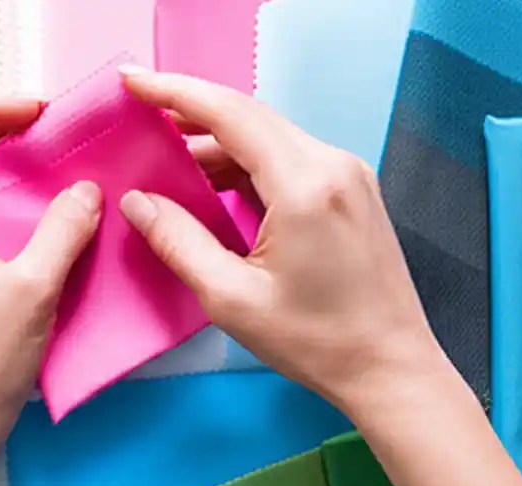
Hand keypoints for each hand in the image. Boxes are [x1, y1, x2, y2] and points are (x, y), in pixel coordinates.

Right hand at [117, 69, 452, 417]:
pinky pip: (289, 158)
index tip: (132, 82)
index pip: (229, 113)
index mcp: (305, 185)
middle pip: (248, 117)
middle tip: (141, 117)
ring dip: (217, 143)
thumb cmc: (318, 342)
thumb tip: (139, 202)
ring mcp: (348, 175)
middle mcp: (333, 165)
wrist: (389, 368)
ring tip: (168, 161)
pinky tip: (214, 184)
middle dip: (190, 112)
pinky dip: (246, 163)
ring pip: (268, 136)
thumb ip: (178, 241)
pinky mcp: (352, 191)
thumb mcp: (231, 298)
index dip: (174, 92)